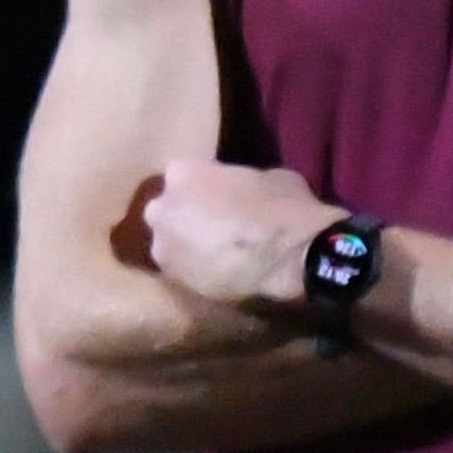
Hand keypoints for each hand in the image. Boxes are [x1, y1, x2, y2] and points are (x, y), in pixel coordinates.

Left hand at [140, 158, 340, 309]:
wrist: (292, 257)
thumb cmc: (283, 206)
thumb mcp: (262, 175)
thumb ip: (233, 180)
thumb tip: (235, 192)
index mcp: (180, 172)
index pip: (183, 176)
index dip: (203, 188)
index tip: (220, 198)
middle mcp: (160, 208)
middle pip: (169, 210)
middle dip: (186, 217)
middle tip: (216, 226)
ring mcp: (162, 247)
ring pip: (171, 243)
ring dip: (188, 246)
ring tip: (218, 254)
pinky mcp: (174, 280)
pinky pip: (181, 270)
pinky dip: (195, 270)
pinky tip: (220, 271)